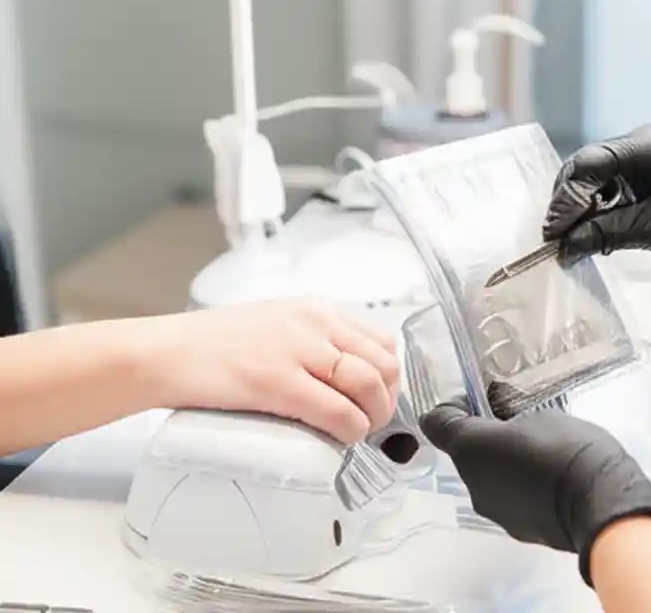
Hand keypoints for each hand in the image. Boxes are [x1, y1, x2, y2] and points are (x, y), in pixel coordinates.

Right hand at [148, 300, 400, 444]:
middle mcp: (315, 323)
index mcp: (316, 310)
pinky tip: (342, 438)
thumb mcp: (275, 326)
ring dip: (372, 417)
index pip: (381, 341)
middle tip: (371, 421)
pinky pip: (337, 411)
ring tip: (357, 432)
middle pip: (383, 364)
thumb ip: (312, 342)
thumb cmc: (211, 346)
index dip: (389, 377)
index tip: (379, 397)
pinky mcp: (279, 381)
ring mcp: (298, 350)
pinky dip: (350, 430)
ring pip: (368, 386)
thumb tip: (345, 377)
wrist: (163, 353)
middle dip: (386, 400)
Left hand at [420, 401, 650, 585]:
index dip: (453, 407)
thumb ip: (512, 413)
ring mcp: (494, 512)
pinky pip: (511, 499)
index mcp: (470, 449)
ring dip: (506, 463)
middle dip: (488, 436)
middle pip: (467, 453)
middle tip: (522, 423)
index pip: (436, 423)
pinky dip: (523, 487)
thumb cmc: (566, 448)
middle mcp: (471, 484)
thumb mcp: (541, 414)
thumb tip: (499, 409)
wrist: (599, 503)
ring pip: (490, 478)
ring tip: (545, 454)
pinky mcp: (517, 530)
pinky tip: (553, 481)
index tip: (480, 400)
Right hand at [544, 124, 650, 288]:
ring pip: (591, 184)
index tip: (554, 232)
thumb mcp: (650, 231)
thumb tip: (561, 248)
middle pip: (584, 170)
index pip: (588, 165)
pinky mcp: (639, 184)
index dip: (566, 199)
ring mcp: (637, 165)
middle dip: (568, 205)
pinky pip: (605, 195)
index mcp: (644, 147)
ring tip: (568, 244)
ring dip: (578, 213)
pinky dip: (593, 216)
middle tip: (555, 240)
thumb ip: (602, 234)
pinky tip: (586, 238)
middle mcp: (637, 148)